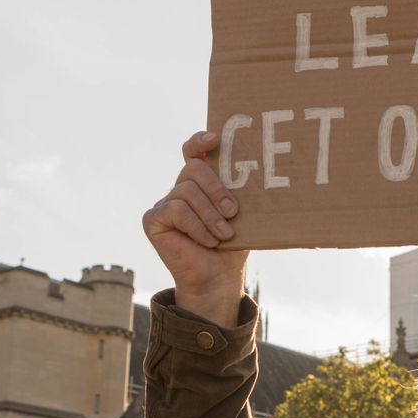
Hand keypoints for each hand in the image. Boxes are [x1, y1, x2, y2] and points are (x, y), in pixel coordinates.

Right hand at [142, 131, 249, 322]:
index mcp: (202, 182)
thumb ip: (241, 192)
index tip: (216, 139)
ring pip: (186, 191)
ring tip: (225, 234)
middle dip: (216, 188)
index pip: (193, 151)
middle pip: (192, 168)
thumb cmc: (233, 244)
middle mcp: (180, 188)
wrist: (218, 278)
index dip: (200, 141)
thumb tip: (265, 171)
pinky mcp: (153, 219)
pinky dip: (196, 226)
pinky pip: (175, 210)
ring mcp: (164, 203)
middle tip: (233, 211)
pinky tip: (208, 240)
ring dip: (210, 214)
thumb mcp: (243, 214)